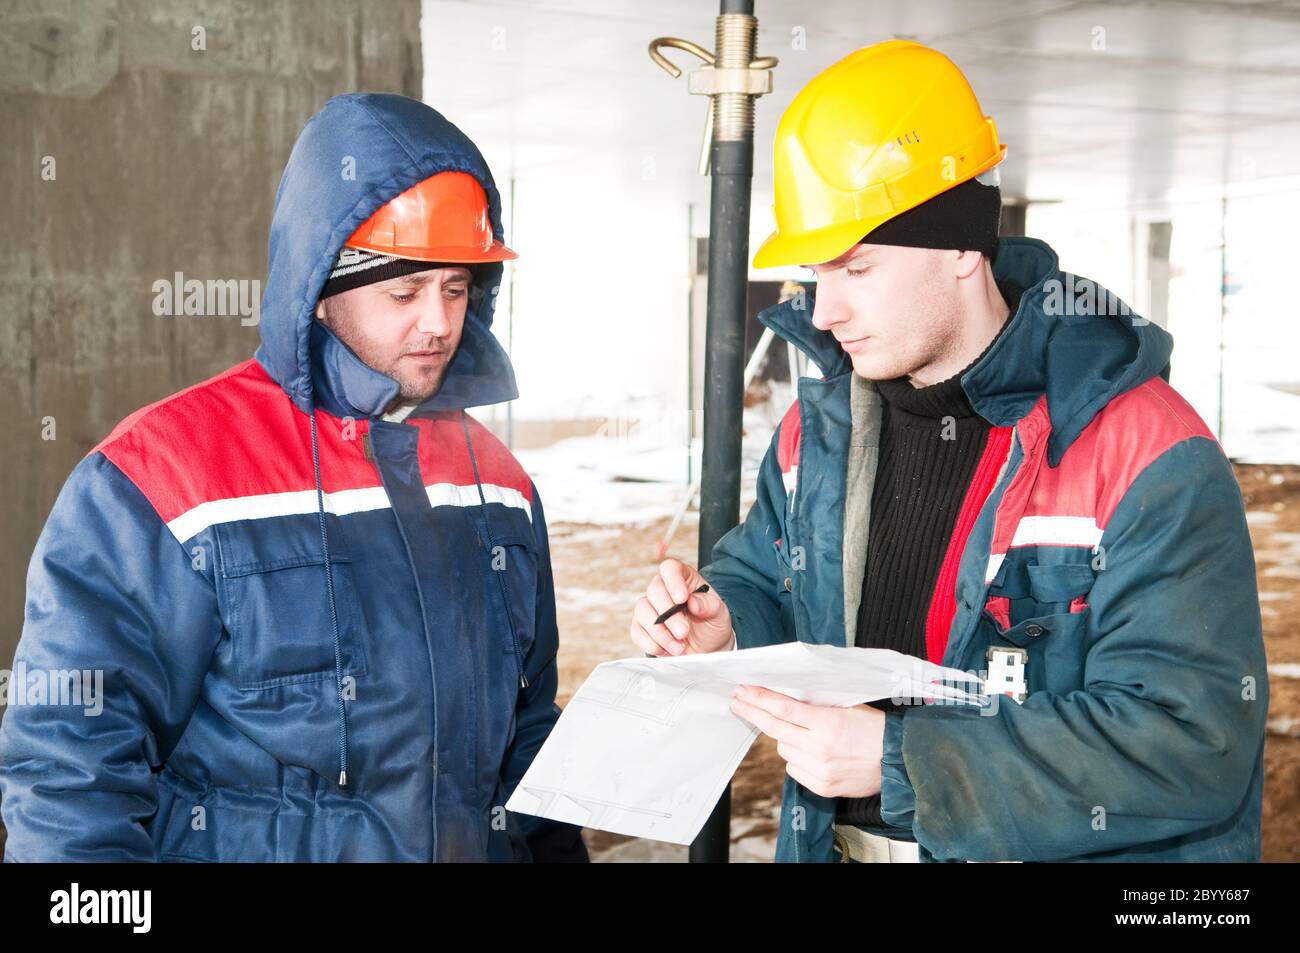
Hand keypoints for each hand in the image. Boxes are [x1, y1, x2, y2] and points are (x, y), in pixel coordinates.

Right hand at [630, 558, 734, 655]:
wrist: (706, 648)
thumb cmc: (712, 625)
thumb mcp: (719, 615)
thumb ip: (709, 606)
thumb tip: (693, 602)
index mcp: (683, 578)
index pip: (670, 568)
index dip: (673, 581)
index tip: (682, 599)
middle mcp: (663, 589)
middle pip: (654, 590)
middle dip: (668, 615)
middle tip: (683, 632)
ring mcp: (649, 607)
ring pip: (642, 611)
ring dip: (660, 632)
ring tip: (679, 647)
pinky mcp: (641, 626)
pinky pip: (637, 632)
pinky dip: (652, 644)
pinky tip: (669, 650)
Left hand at [730, 685, 885, 797]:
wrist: (898, 763)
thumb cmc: (875, 729)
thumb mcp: (848, 707)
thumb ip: (817, 705)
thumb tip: (784, 699)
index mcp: (828, 723)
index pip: (783, 709)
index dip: (759, 699)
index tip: (743, 691)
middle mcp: (820, 748)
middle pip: (774, 729)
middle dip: (753, 713)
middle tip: (738, 702)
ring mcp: (819, 770)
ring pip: (783, 750)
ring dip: (784, 738)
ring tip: (802, 733)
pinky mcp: (821, 787)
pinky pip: (794, 769)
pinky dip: (796, 758)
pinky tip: (811, 752)